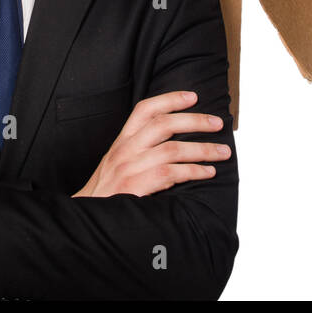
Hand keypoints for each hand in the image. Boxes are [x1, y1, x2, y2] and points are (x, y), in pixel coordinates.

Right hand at [72, 91, 230, 197]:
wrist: (89, 215)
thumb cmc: (108, 190)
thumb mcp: (118, 161)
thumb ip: (140, 148)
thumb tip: (174, 139)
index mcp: (122, 140)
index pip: (145, 109)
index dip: (170, 99)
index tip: (193, 96)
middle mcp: (126, 149)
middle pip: (164, 124)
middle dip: (195, 121)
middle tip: (217, 123)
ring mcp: (130, 167)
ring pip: (173, 149)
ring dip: (203, 150)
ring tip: (222, 152)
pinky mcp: (136, 186)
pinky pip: (172, 173)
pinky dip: (194, 171)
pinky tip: (208, 172)